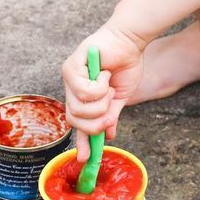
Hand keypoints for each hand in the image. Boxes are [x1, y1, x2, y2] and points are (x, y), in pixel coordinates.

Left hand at [61, 24, 146, 160]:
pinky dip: (100, 86)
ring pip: (80, 108)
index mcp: (81, 95)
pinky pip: (84, 91)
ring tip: (108, 85)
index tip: (85, 159)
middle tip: (110, 110)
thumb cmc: (125, 64)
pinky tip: (104, 73)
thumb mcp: (120, 97)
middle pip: (74, 120)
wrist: (130, 41)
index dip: (81, 141)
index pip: (76, 123)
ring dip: (101, 102)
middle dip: (96, 122)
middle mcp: (71, 87)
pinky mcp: (71, 66)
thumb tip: (109, 136)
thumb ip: (111, 115)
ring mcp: (68, 77)